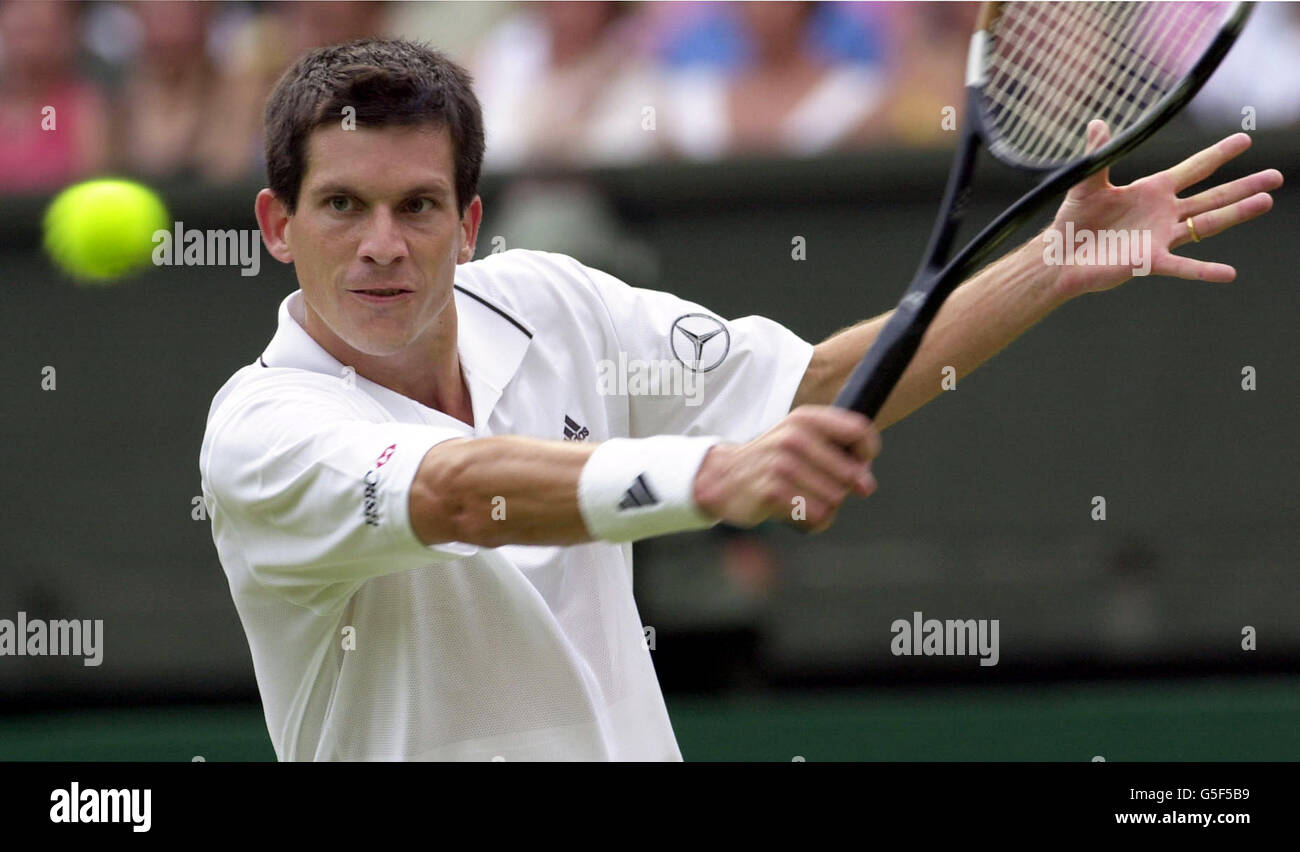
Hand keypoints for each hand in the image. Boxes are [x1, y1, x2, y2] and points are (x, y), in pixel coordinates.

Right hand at [693, 406, 880, 533]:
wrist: (723, 478)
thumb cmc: (772, 461)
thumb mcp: (800, 438)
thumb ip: (838, 452)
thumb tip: (866, 484)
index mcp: (805, 419)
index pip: (858, 430)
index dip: (867, 453)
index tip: (860, 465)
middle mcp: (794, 437)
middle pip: (851, 474)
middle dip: (842, 488)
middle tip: (817, 486)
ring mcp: (783, 465)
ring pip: (836, 499)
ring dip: (825, 507)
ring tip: (801, 499)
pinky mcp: (774, 493)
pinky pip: (817, 516)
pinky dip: (811, 522)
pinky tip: (794, 512)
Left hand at [1047, 120, 1282, 299]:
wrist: (1061, 256)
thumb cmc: (1074, 221)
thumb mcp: (1087, 182)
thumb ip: (1098, 154)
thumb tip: (1098, 122)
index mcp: (1153, 191)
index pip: (1194, 169)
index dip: (1218, 154)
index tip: (1245, 140)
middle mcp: (1164, 213)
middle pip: (1212, 197)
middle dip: (1243, 186)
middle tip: (1276, 177)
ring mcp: (1161, 237)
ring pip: (1206, 225)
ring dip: (1236, 214)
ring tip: (1265, 202)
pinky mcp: (1150, 261)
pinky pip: (1183, 266)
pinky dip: (1204, 271)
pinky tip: (1228, 274)